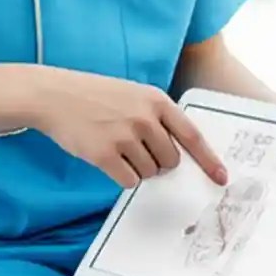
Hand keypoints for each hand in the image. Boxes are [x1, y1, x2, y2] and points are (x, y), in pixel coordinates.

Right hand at [30, 68, 226, 187]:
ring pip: (150, 173)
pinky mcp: (105, 154)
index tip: (221, 177)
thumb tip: (178, 155)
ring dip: (138, 168)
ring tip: (117, 147)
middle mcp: (144, 118)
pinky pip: (129, 181)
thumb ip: (159, 119)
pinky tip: (108, 159)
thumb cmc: (97, 97)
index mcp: (157, 101)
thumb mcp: (134, 95)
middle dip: (159, 163)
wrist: (55, 96)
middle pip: (170, 161)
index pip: (192, 136)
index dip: (209, 160)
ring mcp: (124, 136)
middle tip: (137, 149)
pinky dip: (122, 176)